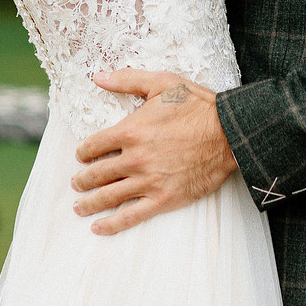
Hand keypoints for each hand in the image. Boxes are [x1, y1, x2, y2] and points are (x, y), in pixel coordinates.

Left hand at [71, 70, 236, 235]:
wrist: (229, 133)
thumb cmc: (197, 105)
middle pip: (98, 173)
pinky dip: (112, 224)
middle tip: (75, 184)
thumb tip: (97, 77)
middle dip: (82, 180)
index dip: (83, 152)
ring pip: (109, 196)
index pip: (94, 145)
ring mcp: (148, 181)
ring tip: (79, 206)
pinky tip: (98, 228)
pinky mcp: (164, 199)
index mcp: (131, 130)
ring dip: (89, 203)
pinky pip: (131, 215)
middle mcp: (135, 158)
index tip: (81, 156)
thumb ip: (127, 79)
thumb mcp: (161, 83)